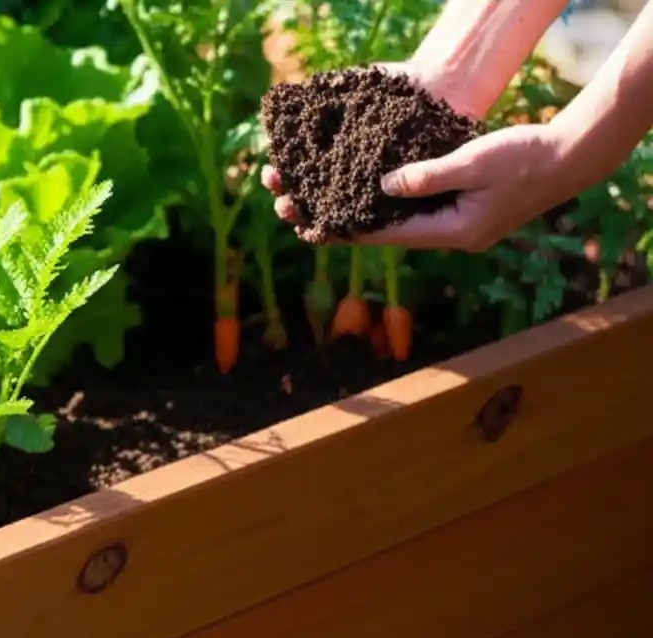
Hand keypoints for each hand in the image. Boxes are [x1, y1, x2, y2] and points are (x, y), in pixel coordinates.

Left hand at [335, 123, 571, 251]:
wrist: (569, 158)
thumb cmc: (524, 156)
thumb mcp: (472, 162)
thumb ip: (428, 176)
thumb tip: (383, 186)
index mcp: (455, 232)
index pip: (390, 235)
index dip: (350, 231)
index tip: (314, 228)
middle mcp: (455, 237)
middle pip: (393, 234)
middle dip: (352, 225)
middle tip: (311, 218)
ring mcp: (462, 229)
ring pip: (406, 225)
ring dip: (371, 215)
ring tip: (331, 207)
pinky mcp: (467, 214)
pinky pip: (422, 214)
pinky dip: (397, 206)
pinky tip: (373, 195)